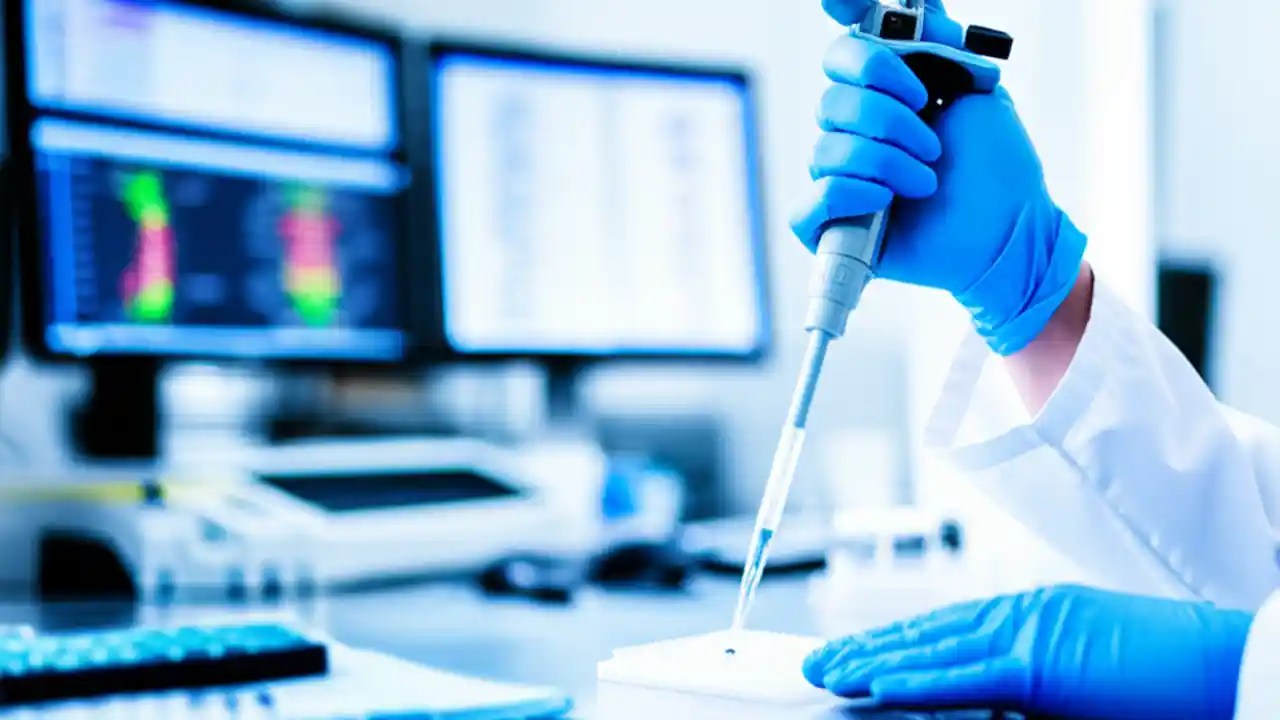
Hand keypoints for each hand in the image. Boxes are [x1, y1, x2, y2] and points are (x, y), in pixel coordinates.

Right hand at [792, 2, 1087, 354]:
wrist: (1009, 231)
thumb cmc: (997, 166)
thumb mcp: (976, 86)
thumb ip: (937, 43)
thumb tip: (911, 8)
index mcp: (885, 96)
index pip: (845, 51)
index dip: (841, 19)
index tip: (840, 3)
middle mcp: (856, 132)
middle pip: (833, 99)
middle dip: (888, 116)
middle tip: (932, 138)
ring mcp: (841, 178)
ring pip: (827, 150)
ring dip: (888, 162)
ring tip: (928, 181)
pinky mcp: (833, 225)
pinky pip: (812, 201)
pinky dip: (851, 195)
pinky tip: (886, 203)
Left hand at [803, 585, 1253, 718]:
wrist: (1228, 663)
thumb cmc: (1167, 674)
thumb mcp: (1082, 674)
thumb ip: (1028, 681)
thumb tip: (988, 699)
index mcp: (1033, 614)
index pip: (947, 629)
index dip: (895, 641)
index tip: (855, 653)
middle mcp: (1024, 613)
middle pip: (928, 633)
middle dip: (866, 648)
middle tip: (816, 662)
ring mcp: (1032, 632)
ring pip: (934, 649)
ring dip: (873, 661)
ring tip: (825, 673)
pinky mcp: (1044, 665)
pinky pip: (965, 676)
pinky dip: (916, 678)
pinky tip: (872, 683)